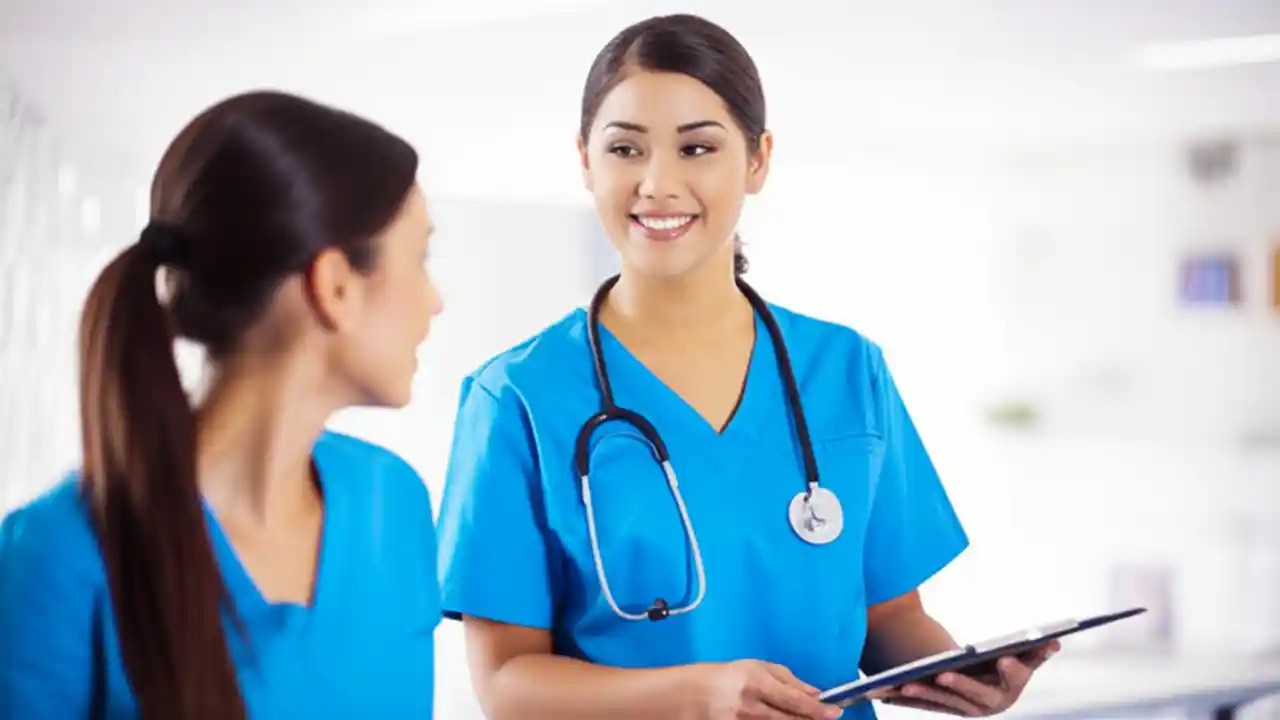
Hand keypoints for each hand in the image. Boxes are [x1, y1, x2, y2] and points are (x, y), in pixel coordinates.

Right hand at [687, 660, 843, 719]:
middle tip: (826, 718)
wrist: (687, 695)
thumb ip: (788, 680)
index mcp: (756, 683)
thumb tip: (816, 693)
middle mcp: (750, 707)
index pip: (794, 700)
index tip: (835, 712)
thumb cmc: (726, 676)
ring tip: (803, 718)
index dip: (818, 709)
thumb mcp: (756, 668)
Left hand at [867, 640, 1058, 715]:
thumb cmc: (1004, 663)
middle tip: (943, 674)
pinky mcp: (942, 707)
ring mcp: (963, 709)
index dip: (1010, 671)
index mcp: (1010, 690)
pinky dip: (904, 699)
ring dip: (923, 695)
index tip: (1004, 660)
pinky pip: (923, 703)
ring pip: (942, 702)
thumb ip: (1035, 651)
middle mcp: (986, 706)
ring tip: (905, 684)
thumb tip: (1054, 640)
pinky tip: (884, 692)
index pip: (1012, 681)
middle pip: (972, 696)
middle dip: (959, 686)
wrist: (987, 682)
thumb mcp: (1021, 656)